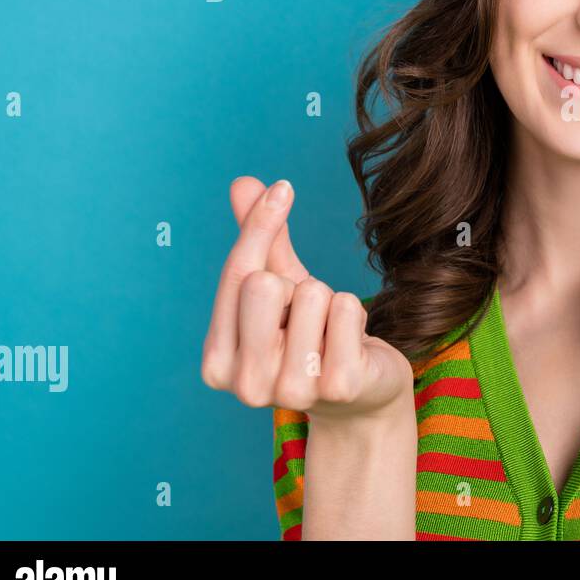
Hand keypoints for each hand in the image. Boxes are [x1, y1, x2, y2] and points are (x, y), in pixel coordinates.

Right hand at [200, 176, 412, 423]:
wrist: (362, 397)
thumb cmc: (312, 337)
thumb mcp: (282, 288)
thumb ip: (260, 241)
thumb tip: (243, 182)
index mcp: (217, 362)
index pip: (236, 274)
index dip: (260, 225)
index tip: (283, 187)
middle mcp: (245, 385)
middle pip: (264, 283)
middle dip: (295, 285)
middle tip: (306, 316)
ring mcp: (291, 392)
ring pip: (313, 293)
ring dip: (330, 302)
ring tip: (330, 335)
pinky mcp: (338, 387)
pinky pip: (347, 308)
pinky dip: (355, 315)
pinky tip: (351, 345)